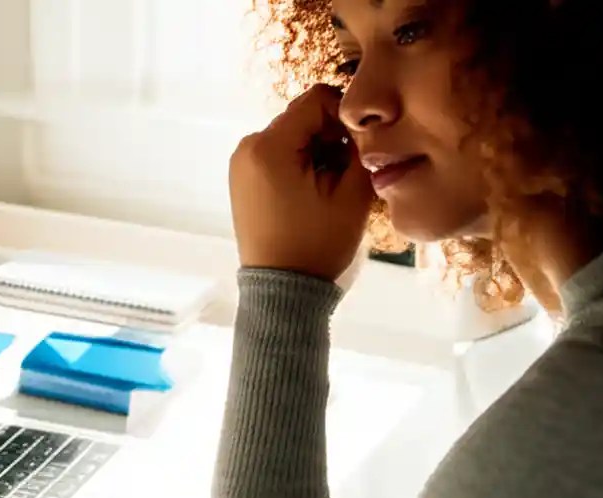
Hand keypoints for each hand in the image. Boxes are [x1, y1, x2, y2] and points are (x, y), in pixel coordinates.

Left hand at [229, 84, 375, 281]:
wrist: (282, 291)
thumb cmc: (317, 244)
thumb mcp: (351, 193)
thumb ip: (358, 148)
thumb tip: (356, 126)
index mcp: (268, 146)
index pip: (316, 100)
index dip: (346, 116)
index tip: (361, 145)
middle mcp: (247, 147)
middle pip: (301, 117)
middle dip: (330, 136)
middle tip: (349, 170)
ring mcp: (241, 164)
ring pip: (291, 136)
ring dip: (316, 151)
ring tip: (331, 187)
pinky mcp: (243, 180)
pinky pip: (278, 155)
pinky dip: (299, 164)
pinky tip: (314, 193)